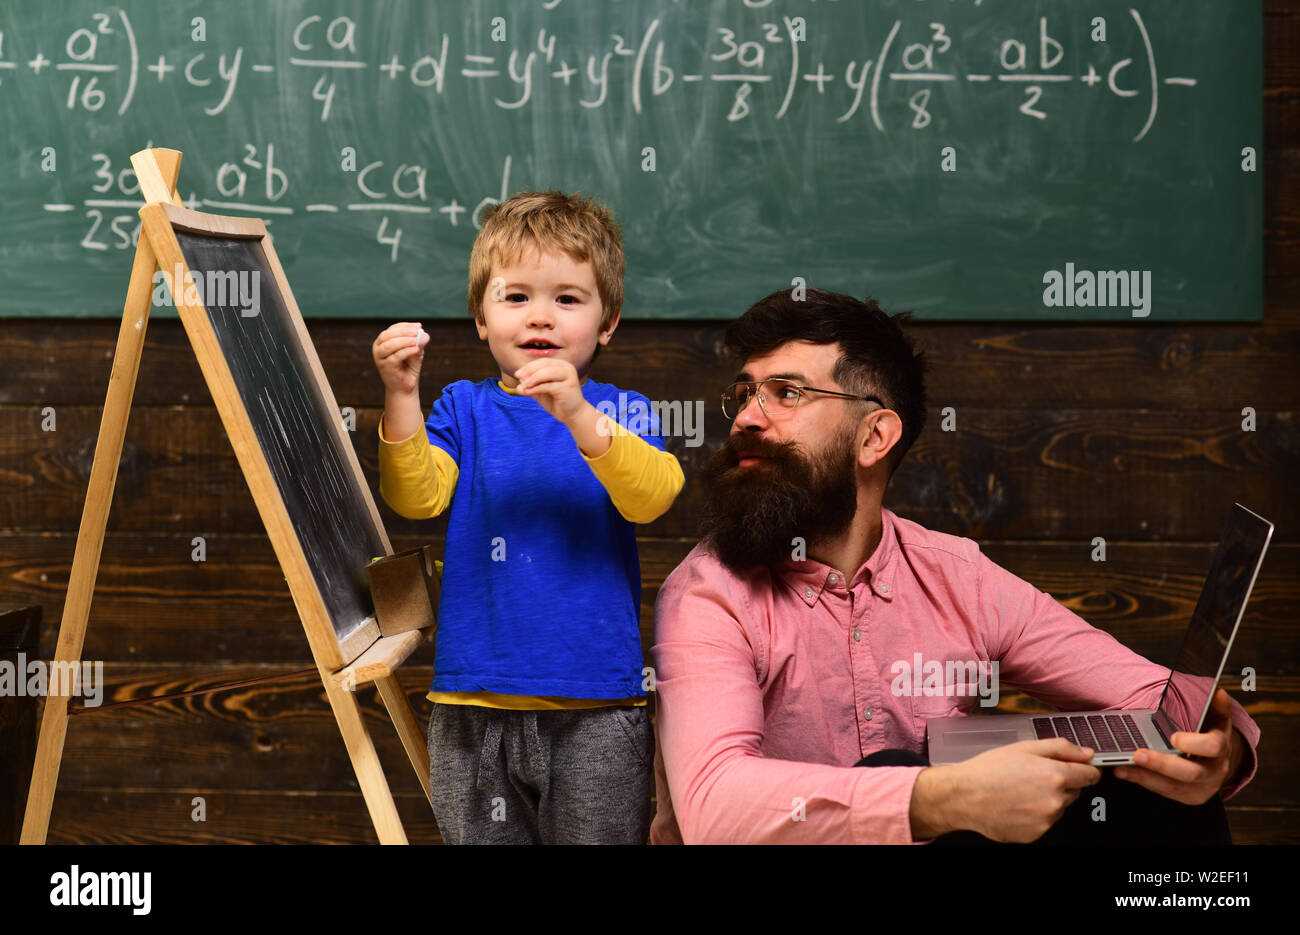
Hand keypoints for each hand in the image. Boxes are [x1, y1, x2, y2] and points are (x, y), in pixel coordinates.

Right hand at [372, 322, 428, 396]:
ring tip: (416, 341)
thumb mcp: (416, 351)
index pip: (393, 329)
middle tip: (418, 332)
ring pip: (389, 345)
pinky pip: (395, 356)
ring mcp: (380, 357)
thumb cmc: (409, 366)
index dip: (406, 326)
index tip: (419, 326)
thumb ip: (418, 342)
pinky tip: (416, 350)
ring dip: (404, 341)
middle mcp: (379, 347)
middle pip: (389, 334)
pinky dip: (406, 351)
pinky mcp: (384, 366)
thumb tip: (424, 335)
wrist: (405, 386)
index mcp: (384, 340)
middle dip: (404, 332)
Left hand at [514, 358, 586, 425]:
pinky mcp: (568, 387)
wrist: (573, 414)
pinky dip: (537, 388)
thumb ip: (531, 387)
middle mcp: (566, 368)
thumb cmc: (557, 401)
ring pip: (548, 373)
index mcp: (560, 365)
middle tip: (519, 376)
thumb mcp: (541, 392)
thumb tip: (518, 386)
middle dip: (530, 370)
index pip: (543, 362)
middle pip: (545, 364)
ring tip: (524, 384)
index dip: (529, 366)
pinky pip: (550, 385)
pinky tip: (529, 391)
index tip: (518, 374)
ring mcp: (569, 376)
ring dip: (534, 378)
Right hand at [933, 739, 1100, 842]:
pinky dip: (1035, 814)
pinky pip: (1045, 822)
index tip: (1076, 767)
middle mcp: (1055, 801)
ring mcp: (1046, 821)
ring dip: (1048, 799)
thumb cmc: (989, 770)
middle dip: (1061, 783)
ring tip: (1021, 790)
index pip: (1091, 775)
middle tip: (1034, 776)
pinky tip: (1017, 804)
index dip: (1084, 769)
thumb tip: (1086, 753)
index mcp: (1055, 776)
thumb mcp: (1024, 747)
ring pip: (1059, 807)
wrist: (964, 796)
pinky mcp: (1036, 834)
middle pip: (1075, 791)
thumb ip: (1061, 747)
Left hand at [1113, 688, 1242, 804]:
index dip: (1194, 744)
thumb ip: (1214, 704)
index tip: (1173, 738)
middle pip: (1191, 772)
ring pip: (1174, 786)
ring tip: (1122, 765)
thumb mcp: (1215, 717)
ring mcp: (1203, 786)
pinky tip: (1124, 772)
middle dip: (1162, 764)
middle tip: (1138, 754)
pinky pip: (1166, 792)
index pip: (1213, 747)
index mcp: (1221, 746)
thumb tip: (1217, 691)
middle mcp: (1215, 770)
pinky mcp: (1190, 796)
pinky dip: (1143, 781)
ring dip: (1146, 776)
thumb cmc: (1209, 732)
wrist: (1217, 758)